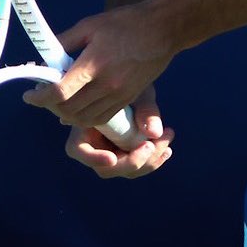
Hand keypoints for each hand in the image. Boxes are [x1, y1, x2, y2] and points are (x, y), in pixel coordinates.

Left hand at [22, 0, 177, 132]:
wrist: (162, 29)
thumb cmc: (125, 22)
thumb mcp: (89, 26)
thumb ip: (63, 44)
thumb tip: (42, 60)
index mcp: (94, 64)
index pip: (60, 92)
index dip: (39, 98)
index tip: (28, 96)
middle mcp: (107, 85)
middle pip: (69, 109)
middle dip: (49, 106)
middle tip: (41, 95)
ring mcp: (119, 95)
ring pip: (84, 119)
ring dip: (65, 114)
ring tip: (57, 101)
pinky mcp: (128, 99)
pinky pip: (101, 118)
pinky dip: (84, 118)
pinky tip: (77, 108)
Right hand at [58, 88, 174, 178]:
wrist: (136, 76)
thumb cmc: (130, 79)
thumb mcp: (136, 88)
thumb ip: (145, 108)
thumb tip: (154, 132)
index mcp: (84, 126)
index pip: (79, 150)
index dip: (94, 158)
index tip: (112, 158)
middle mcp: (94, 144)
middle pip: (107, 169)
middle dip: (132, 161)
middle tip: (151, 145)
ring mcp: (111, 152)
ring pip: (127, 170)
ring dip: (149, 161)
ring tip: (167, 138)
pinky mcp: (127, 155)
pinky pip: (139, 166)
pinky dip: (154, 160)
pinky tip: (167, 149)